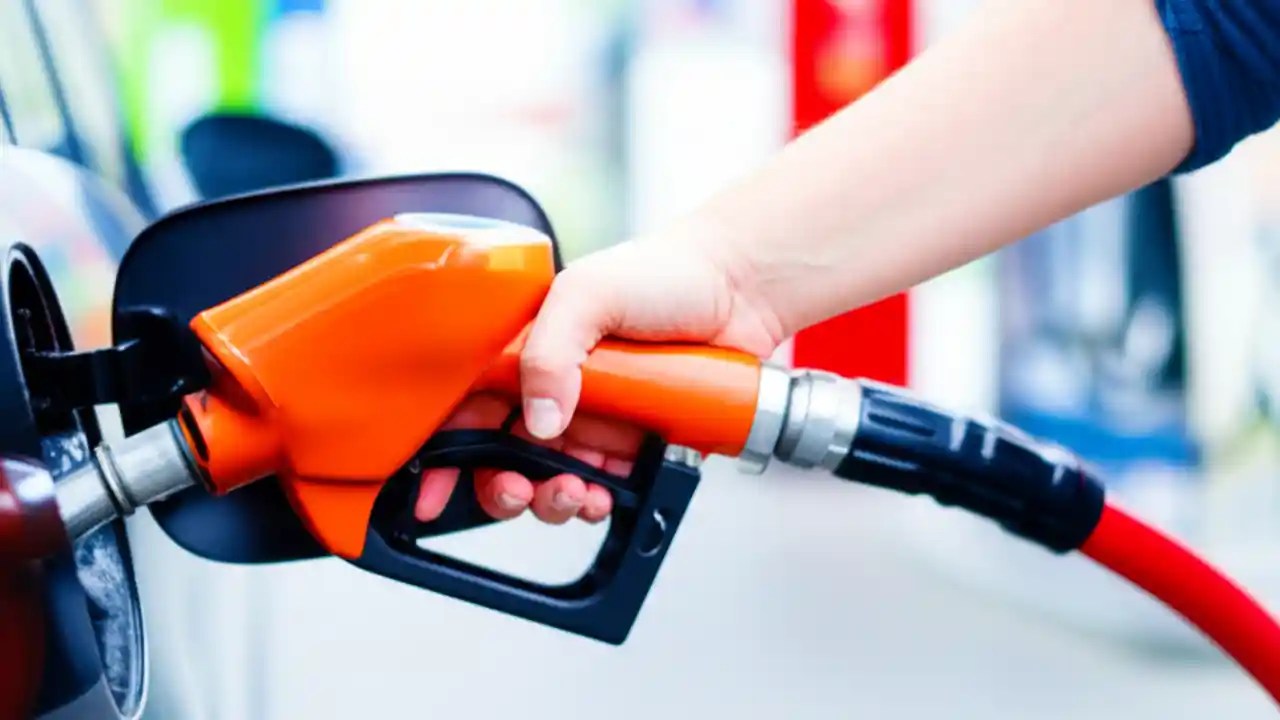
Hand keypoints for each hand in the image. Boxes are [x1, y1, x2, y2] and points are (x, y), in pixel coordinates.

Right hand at [415, 231, 783, 523]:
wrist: (742, 290)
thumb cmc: (664, 273)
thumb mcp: (588, 294)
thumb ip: (551, 353)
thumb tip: (538, 423)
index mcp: (524, 350)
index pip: (464, 408)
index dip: (442, 455)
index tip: (430, 494)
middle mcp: (553, 387)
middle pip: (501, 458)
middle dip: (501, 488)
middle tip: (519, 493)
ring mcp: (593, 418)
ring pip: (550, 480)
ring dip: (552, 500)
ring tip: (574, 493)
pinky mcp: (634, 442)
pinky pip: (603, 485)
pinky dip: (597, 499)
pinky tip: (605, 494)